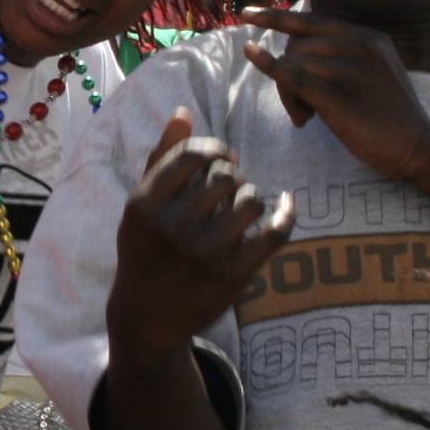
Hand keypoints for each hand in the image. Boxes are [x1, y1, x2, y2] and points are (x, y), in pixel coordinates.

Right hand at [109, 110, 295, 368]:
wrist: (148, 318)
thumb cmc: (146, 251)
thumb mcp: (141, 205)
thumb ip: (161, 157)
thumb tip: (183, 112)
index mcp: (144, 203)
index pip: (192, 154)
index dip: (215, 149)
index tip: (223, 158)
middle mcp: (172, 226)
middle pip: (226, 175)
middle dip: (234, 176)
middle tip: (230, 191)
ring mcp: (204, 253)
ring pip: (252, 200)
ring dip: (253, 198)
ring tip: (242, 209)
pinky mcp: (232, 276)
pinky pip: (275, 232)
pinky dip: (287, 214)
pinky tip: (287, 205)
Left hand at [239, 8, 429, 183]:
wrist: (419, 148)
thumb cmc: (390, 116)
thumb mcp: (372, 72)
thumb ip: (341, 56)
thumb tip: (291, 50)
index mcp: (367, 37)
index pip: (311, 20)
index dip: (275, 15)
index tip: (246, 14)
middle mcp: (359, 46)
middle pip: (296, 46)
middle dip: (287, 72)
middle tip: (301, 107)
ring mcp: (350, 69)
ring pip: (291, 64)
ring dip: (287, 92)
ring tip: (305, 117)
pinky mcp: (339, 96)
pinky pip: (291, 75)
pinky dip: (269, 67)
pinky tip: (255, 58)